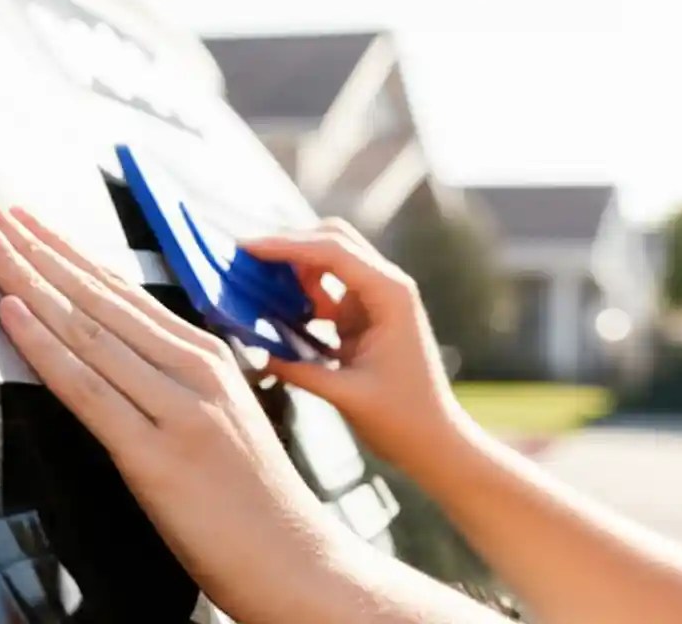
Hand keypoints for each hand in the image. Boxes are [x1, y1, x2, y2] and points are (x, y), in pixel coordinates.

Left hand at [0, 203, 364, 622]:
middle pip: (97, 295)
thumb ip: (170, 377)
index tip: (24, 218)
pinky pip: (88, 389)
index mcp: (205, 355)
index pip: (120, 289)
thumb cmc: (250, 497)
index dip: (65, 248)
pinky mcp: (155, 456)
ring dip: (29, 279)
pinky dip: (45, 346)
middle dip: (35, 247)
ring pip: (87, 329)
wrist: (295, 559)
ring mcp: (176, 408)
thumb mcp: (217, 415)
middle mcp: (192, 369)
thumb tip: (110, 346)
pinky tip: (13, 312)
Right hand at [246, 219, 472, 477]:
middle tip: (246, 257)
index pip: (332, 252)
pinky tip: (274, 307)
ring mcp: (376, 300)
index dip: (287, 246)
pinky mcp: (365, 317)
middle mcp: (386, 287)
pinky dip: (300, 294)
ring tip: (254, 280)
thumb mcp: (345, 394)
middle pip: (332, 241)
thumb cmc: (403, 419)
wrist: (435, 441)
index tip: (246, 248)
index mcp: (390, 295)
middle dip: (289, 245)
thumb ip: (298, 369)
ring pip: (328, 262)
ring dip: (293, 268)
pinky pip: (326, 292)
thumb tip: (252, 350)